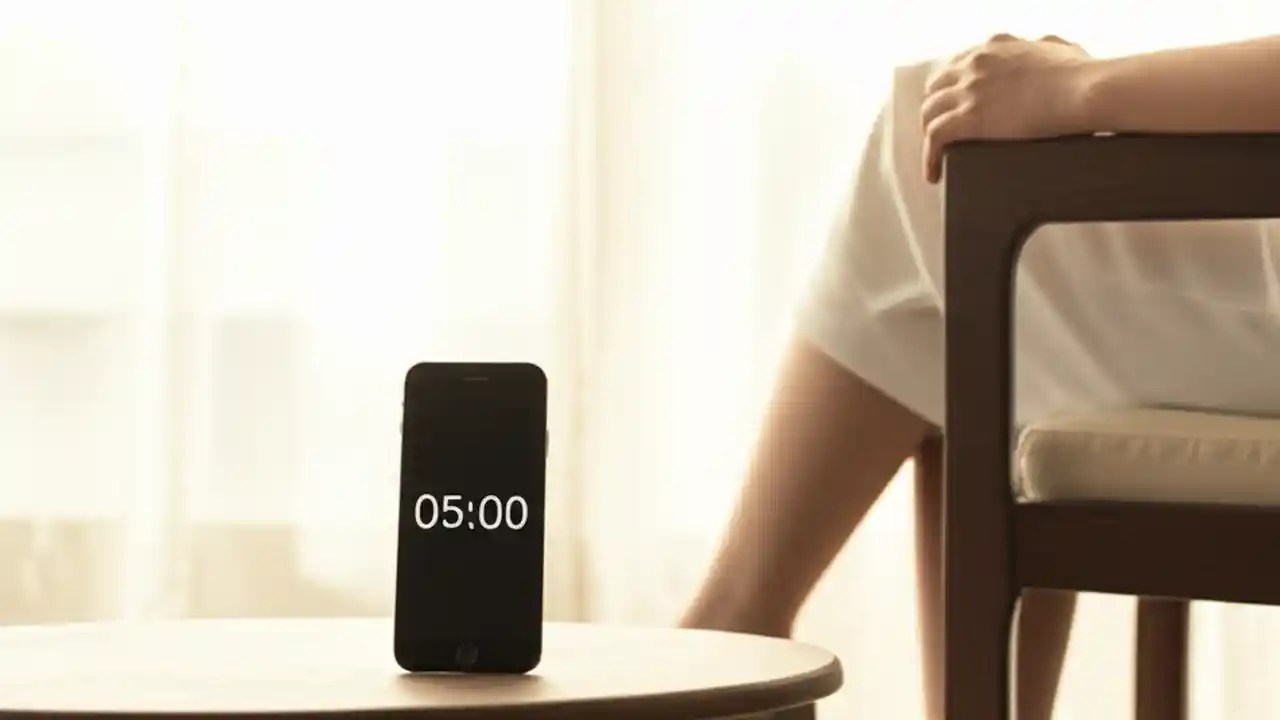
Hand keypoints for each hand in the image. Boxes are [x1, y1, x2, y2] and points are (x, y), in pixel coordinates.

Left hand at [921, 34, 1094, 182]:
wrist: (1087, 91)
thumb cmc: (1084, 76)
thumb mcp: (1062, 49)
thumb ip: (1049, 47)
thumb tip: (1051, 48)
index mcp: (995, 47)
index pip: (957, 65)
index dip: (952, 89)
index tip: (954, 107)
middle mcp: (975, 63)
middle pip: (936, 88)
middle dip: (937, 111)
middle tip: (943, 135)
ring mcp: (969, 89)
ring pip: (929, 113)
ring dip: (929, 136)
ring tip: (936, 158)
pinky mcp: (969, 117)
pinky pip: (934, 138)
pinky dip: (930, 158)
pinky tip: (934, 174)